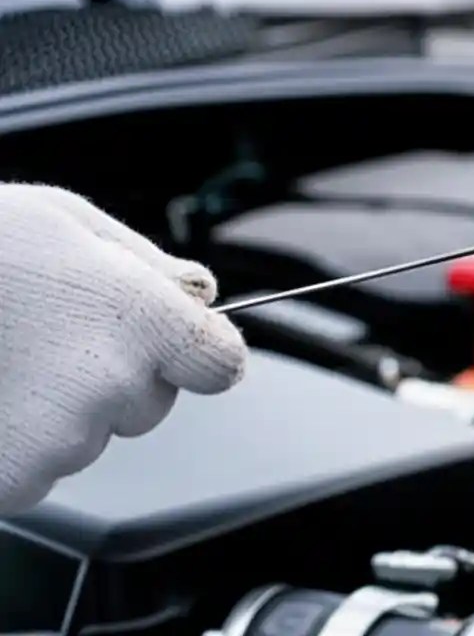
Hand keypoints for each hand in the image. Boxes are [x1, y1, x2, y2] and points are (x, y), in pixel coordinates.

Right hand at [0, 185, 246, 512]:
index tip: (176, 344)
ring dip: (61, 409)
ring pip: (90, 437)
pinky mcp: (12, 482)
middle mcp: (112, 388)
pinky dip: (15, 443)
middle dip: (116, 375)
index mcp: (141, 321)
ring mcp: (59, 442)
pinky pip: (38, 468)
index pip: (220, 364)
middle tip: (49, 336)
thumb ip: (148, 263)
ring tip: (5, 357)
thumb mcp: (69, 221)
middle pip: (150, 403)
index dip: (199, 352)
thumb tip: (201, 292)